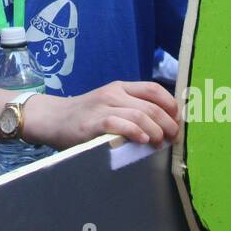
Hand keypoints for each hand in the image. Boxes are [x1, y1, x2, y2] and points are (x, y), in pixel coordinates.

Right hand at [22, 80, 179, 150]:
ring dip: (156, 131)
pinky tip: (143, 140)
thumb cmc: (85, 116)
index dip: (171, 104)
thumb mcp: (109, 104)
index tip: (178, 120)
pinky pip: (120, 124)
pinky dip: (135, 132)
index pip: (153, 89)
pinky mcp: (93, 123)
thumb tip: (162, 123)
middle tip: (174, 137)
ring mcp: (103, 107)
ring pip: (140, 115)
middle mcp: (113, 93)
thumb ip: (130, 108)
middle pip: (151, 106)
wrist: (52, 118)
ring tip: (160, 142)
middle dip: (168, 123)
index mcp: (120, 87)